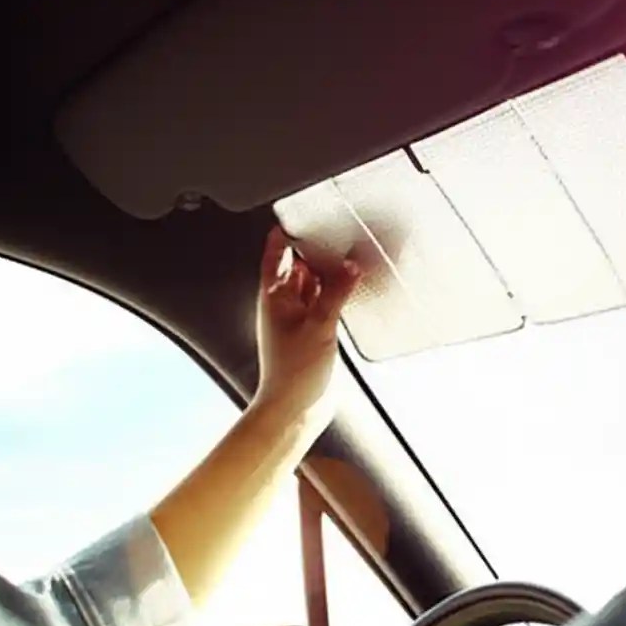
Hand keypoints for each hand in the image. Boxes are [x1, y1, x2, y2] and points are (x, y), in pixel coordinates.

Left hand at [254, 226, 359, 418]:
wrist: (296, 409)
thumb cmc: (294, 373)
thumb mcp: (318, 325)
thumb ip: (335, 293)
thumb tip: (349, 265)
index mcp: (274, 298)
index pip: (274, 256)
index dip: (283, 235)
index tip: (295, 216)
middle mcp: (284, 305)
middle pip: (296, 267)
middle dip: (312, 251)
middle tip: (332, 232)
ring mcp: (300, 319)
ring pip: (313, 285)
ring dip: (327, 273)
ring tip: (347, 255)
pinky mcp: (315, 332)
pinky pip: (326, 304)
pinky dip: (336, 293)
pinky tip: (351, 288)